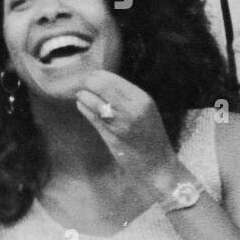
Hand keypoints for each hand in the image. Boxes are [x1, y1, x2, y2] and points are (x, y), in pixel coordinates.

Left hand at [75, 70, 183, 197]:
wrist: (157, 164)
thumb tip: (101, 81)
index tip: (91, 78)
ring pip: (92, 99)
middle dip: (87, 84)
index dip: (97, 76)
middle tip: (84, 87)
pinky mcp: (110, 134)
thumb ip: (126, 97)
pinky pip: (90, 114)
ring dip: (83, 96)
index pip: (112, 78)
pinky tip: (82, 106)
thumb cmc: (151, 137)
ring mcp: (120, 121)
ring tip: (82, 97)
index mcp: (142, 98)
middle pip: (99, 85)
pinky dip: (83, 108)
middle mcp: (132, 107)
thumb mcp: (144, 111)